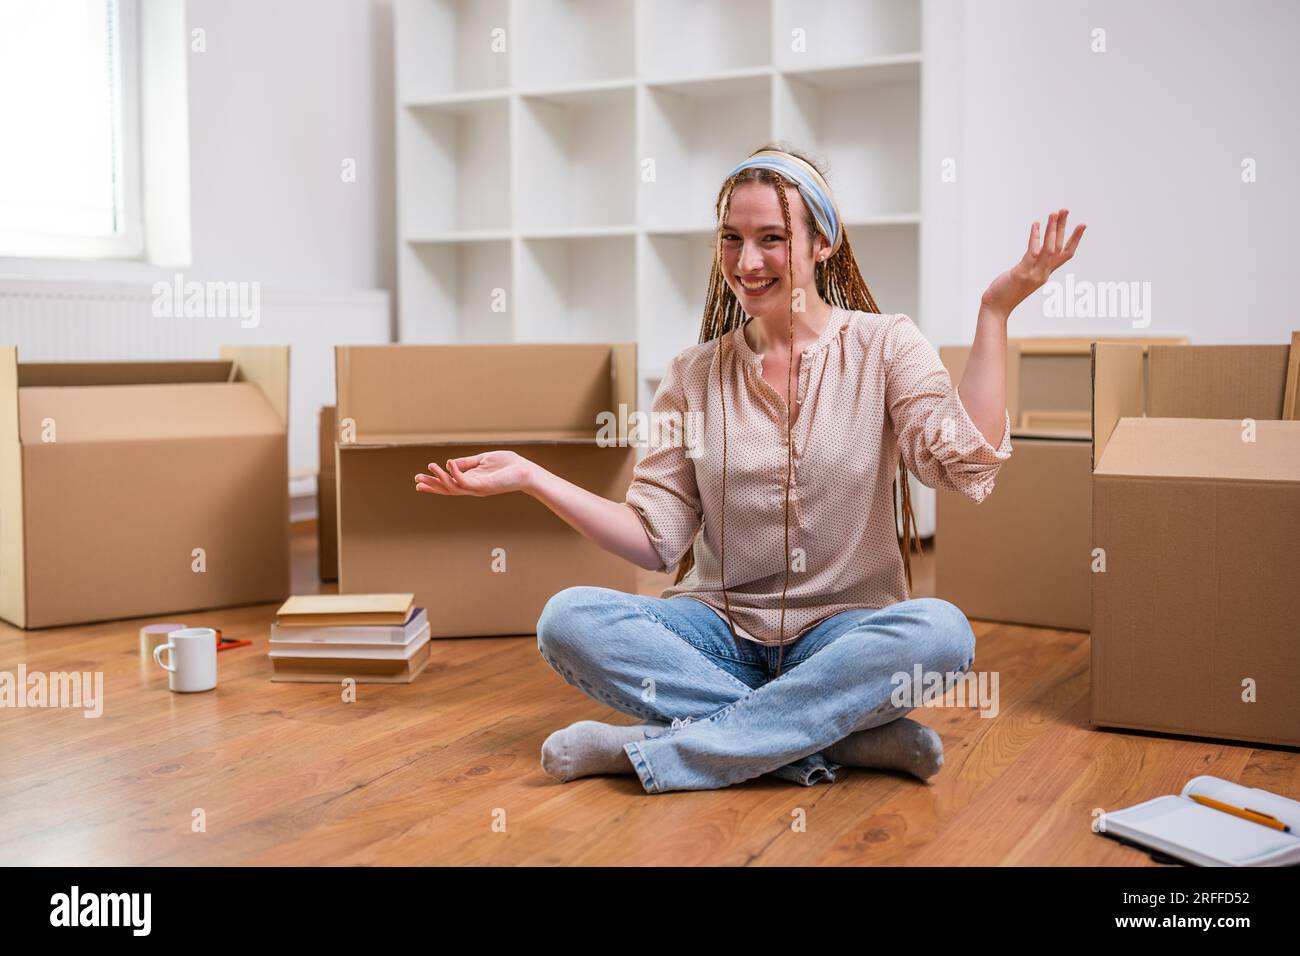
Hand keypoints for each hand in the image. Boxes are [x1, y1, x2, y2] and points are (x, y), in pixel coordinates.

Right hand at [415, 451, 533, 496]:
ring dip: (440, 478)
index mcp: (471, 481)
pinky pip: (465, 481)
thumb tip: (449, 463)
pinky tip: (448, 463)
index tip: (418, 483)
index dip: (434, 484)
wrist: (525, 471)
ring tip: (430, 467)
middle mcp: (472, 488)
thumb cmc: (508, 465)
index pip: (449, 485)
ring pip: (454, 487)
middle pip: (447, 489)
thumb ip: (467, 463)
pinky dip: (455, 473)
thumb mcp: (483, 460)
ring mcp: (478, 488)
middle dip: (432, 485)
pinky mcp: (484, 486)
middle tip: (416, 480)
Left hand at [981, 208, 1085, 316]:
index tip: (1082, 225)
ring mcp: (1034, 274)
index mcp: (1045, 274)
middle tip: (1065, 210)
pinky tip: (1036, 225)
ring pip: (1049, 248)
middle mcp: (1043, 274)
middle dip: (1062, 227)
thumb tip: (1031, 253)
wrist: (995, 309)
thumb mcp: (1022, 277)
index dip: (1075, 239)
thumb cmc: (1005, 293)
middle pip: (1058, 247)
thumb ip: (1029, 266)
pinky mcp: (1022, 273)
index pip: (1065, 255)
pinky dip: (1035, 237)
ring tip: (1055, 213)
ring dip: (1052, 229)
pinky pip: (1032, 252)